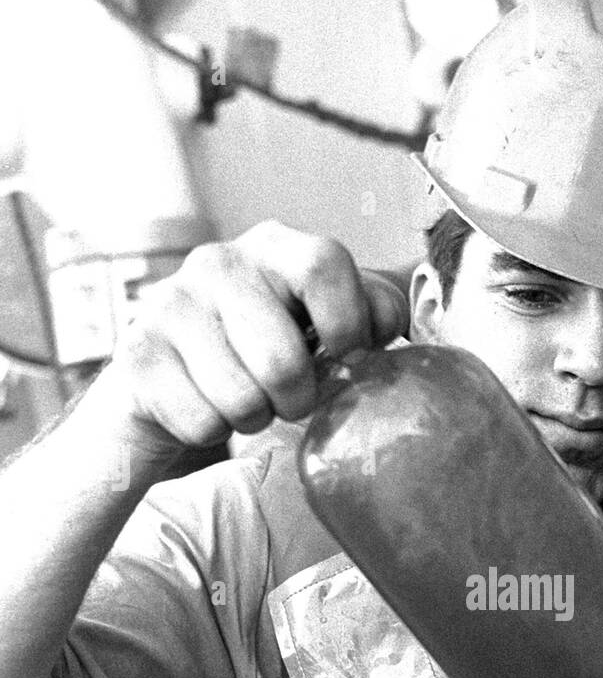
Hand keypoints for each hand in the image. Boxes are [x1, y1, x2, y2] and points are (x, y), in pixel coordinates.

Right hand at [103, 220, 409, 465]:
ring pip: (243, 399)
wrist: (166, 385)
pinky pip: (203, 422)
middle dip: (299, 398)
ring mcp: (169, 305)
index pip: (326, 264)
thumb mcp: (320, 324)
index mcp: (274, 246)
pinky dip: (213, 431)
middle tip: (292, 400)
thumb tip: (392, 323)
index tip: (346, 357)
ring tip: (247, 401)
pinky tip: (206, 407)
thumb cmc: (261, 352)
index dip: (348, 324)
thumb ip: (368, 312)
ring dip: (255, 418)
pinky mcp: (137, 355)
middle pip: (284, 357)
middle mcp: (216, 262)